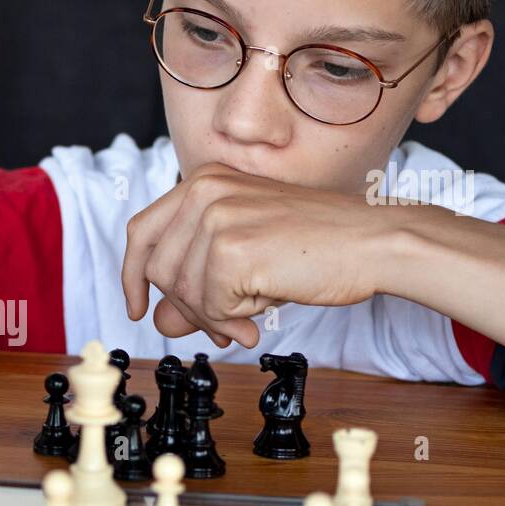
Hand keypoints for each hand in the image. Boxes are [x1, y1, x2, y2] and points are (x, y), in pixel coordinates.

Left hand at [122, 163, 396, 346]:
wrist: (372, 242)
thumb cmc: (319, 246)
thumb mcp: (244, 261)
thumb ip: (196, 287)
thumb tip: (159, 321)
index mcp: (204, 182)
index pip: (142, 231)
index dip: (132, 275)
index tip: (137, 306)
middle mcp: (203, 191)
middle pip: (159, 272)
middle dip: (189, 308)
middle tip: (228, 323)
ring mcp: (215, 218)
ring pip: (182, 294)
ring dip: (216, 317)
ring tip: (252, 313)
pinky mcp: (230, 250)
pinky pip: (210, 307)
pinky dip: (234, 319)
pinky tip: (263, 309)